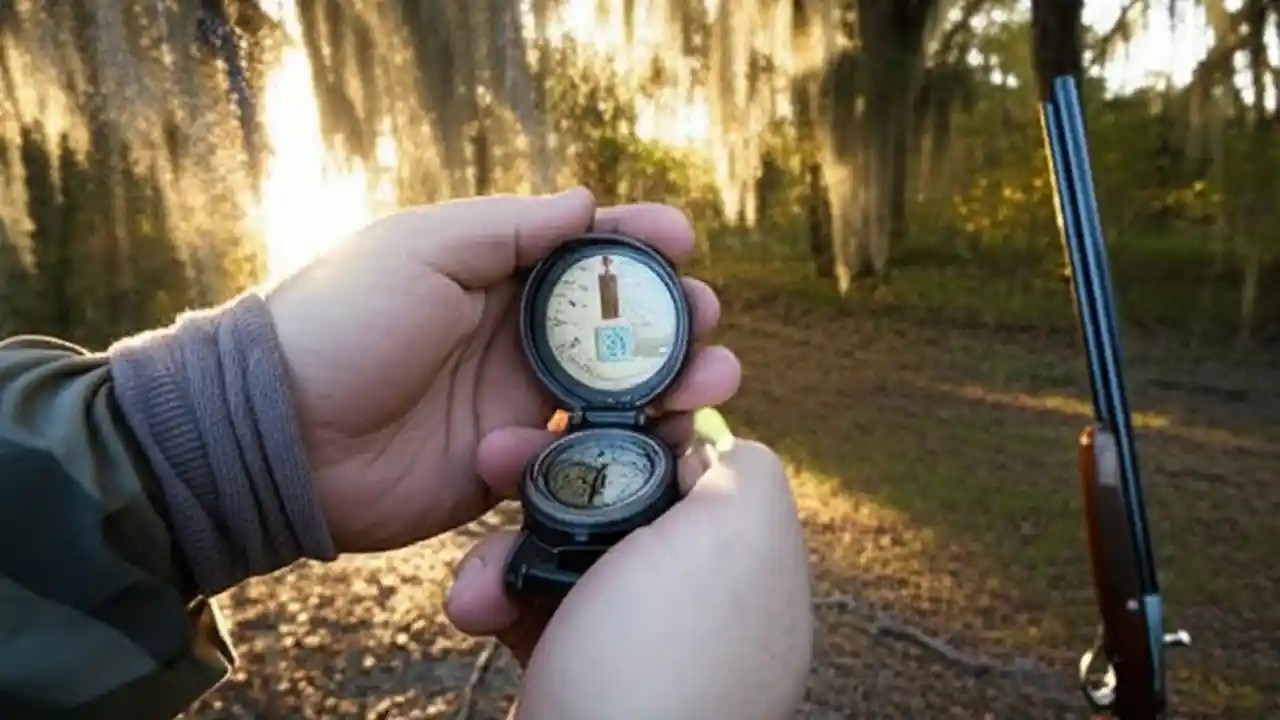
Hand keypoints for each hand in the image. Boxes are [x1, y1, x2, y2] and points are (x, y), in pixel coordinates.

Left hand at [264, 188, 740, 551]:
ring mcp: (521, 402)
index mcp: (497, 272)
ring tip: (710, 384)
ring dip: (674, 385)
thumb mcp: (420, 248)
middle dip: (676, 317)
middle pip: (621, 323)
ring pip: (621, 392)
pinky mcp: (515, 463)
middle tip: (705, 320)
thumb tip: (586, 203)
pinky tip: (657, 441)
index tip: (683, 240)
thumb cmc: (343, 324)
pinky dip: (629, 446)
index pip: (586, 248)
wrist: (280, 437)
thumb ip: (507, 227)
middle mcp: (518, 335)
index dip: (641, 240)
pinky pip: (586, 454)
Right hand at [444, 439, 813, 719]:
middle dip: (553, 482)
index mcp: (751, 558)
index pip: (698, 461)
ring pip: (570, 553)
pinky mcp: (585, 675)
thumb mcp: (734, 532)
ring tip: (482, 577)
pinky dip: (503, 601)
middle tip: (499, 462)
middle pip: (624, 501)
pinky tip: (479, 608)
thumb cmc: (658, 664)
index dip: (639, 427)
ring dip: (512, 548)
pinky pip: (540, 611)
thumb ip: (744, 468)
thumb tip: (708, 445)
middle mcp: (706, 599)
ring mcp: (644, 643)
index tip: (580, 413)